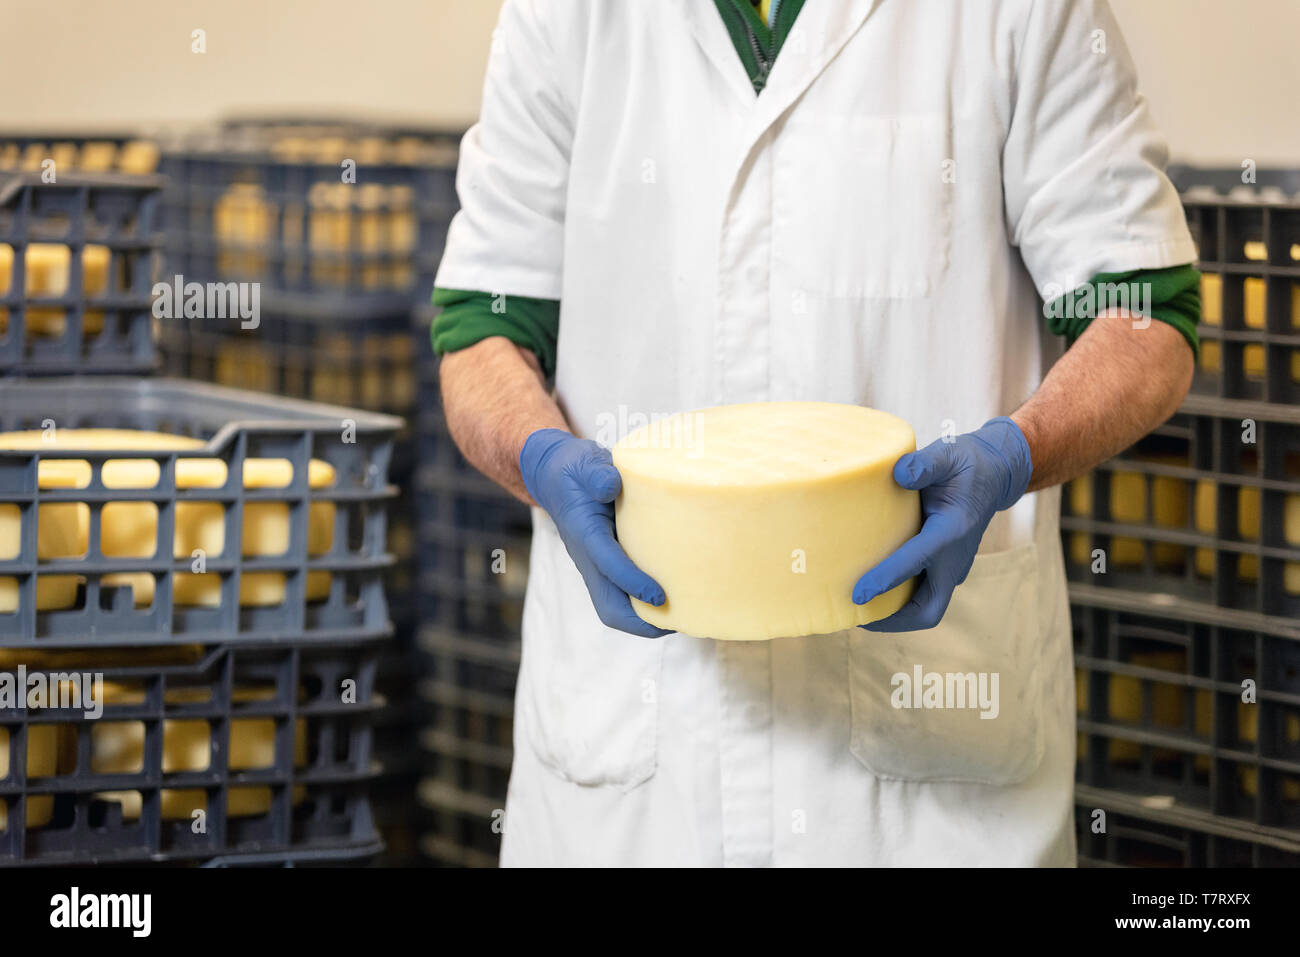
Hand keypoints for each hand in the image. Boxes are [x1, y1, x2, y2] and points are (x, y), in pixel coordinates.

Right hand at [520, 428, 670, 637]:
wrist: (554, 476)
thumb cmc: (575, 470)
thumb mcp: (584, 462)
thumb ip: (596, 472)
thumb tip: (610, 485)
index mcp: (584, 533)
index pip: (608, 565)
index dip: (633, 583)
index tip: (661, 596)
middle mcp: (589, 558)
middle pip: (608, 607)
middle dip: (641, 623)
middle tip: (679, 621)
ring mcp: (596, 567)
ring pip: (615, 608)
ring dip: (645, 621)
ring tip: (682, 618)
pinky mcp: (605, 566)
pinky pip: (622, 597)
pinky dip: (645, 607)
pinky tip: (674, 601)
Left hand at [851, 417, 1032, 631]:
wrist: (995, 474)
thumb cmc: (966, 464)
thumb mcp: (948, 455)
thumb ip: (925, 464)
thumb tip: (898, 473)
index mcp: (952, 530)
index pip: (917, 562)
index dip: (886, 580)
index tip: (857, 594)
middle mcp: (955, 558)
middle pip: (928, 609)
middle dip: (893, 620)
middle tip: (855, 617)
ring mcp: (953, 567)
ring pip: (926, 607)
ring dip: (895, 616)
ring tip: (856, 612)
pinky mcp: (945, 568)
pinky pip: (923, 595)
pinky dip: (899, 601)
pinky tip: (871, 595)